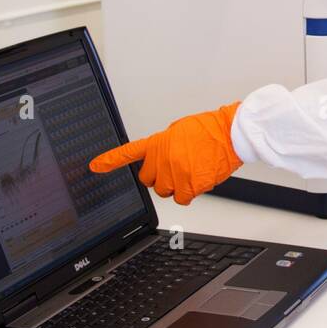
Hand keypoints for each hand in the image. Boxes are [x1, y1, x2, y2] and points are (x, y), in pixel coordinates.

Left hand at [89, 102, 242, 204]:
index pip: (129, 153)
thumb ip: (164, 144)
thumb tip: (161, 156)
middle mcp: (163, 159)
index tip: (96, 166)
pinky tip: (197, 179)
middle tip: (175, 168)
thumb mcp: (179, 129)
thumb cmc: (210, 129)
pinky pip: (182, 198)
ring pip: (165, 191)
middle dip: (158, 177)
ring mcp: (175, 174)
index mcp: (158, 143)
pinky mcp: (190, 186)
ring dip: (175, 185)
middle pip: (148, 181)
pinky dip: (189, 192)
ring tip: (190, 171)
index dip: (110, 161)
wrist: (230, 134)